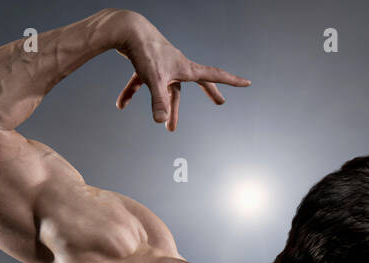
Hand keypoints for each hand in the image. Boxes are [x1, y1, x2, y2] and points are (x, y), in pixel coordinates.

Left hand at [111, 11, 249, 129]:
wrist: (126, 29)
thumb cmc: (144, 51)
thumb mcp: (154, 78)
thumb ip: (158, 101)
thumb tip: (161, 121)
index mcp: (185, 68)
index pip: (214, 76)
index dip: (231, 81)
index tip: (247, 83)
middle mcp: (177, 65)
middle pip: (196, 81)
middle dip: (208, 91)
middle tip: (220, 102)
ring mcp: (162, 64)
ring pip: (167, 88)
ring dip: (165, 106)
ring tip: (163, 125)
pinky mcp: (145, 64)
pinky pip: (141, 83)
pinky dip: (132, 93)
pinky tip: (121, 104)